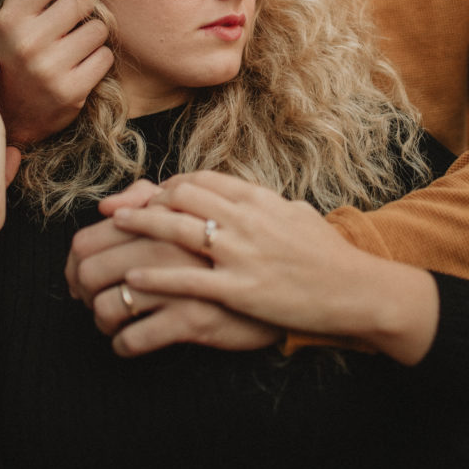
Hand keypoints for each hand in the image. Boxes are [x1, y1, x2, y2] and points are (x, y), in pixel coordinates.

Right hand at [0, 0, 112, 143]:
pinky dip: (99, 59)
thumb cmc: (21, 44)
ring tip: (74, 47)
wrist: (15, 107)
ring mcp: (49, 69)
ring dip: (93, 36)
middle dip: (83, 9)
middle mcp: (26, 43)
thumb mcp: (16, 7)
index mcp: (10, 17)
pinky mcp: (72, 91)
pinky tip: (80, 66)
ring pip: (100, 28)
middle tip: (70, 25)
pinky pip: (107, 56)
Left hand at [113, 171, 439, 364]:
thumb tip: (259, 199)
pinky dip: (155, 276)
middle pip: (183, 196)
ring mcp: (240, 254)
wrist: (354, 288)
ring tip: (115, 226)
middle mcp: (245, 219)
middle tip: (122, 209)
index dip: (171, 185)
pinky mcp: (238, 289)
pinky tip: (133, 277)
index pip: (202, 180)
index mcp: (258, 199)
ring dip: (141, 226)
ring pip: (178, 229)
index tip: (153, 194)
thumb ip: (272, 205)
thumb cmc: (328, 254)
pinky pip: (186, 279)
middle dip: (148, 200)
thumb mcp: (298, 215)